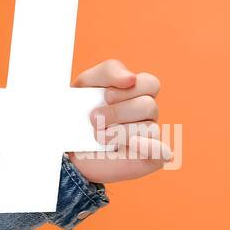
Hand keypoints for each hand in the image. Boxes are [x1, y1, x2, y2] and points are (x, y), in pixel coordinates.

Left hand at [67, 58, 171, 184]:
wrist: (68, 140)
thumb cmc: (82, 107)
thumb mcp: (88, 82)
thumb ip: (110, 71)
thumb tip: (131, 78)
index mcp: (138, 92)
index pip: (151, 84)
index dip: (129, 89)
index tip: (106, 95)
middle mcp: (148, 114)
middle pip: (148, 106)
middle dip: (117, 112)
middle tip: (93, 118)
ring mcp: (150, 137)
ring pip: (150, 129)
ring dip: (119, 132)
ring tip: (97, 136)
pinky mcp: (148, 158)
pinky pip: (161, 153)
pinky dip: (150, 147)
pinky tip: (134, 144)